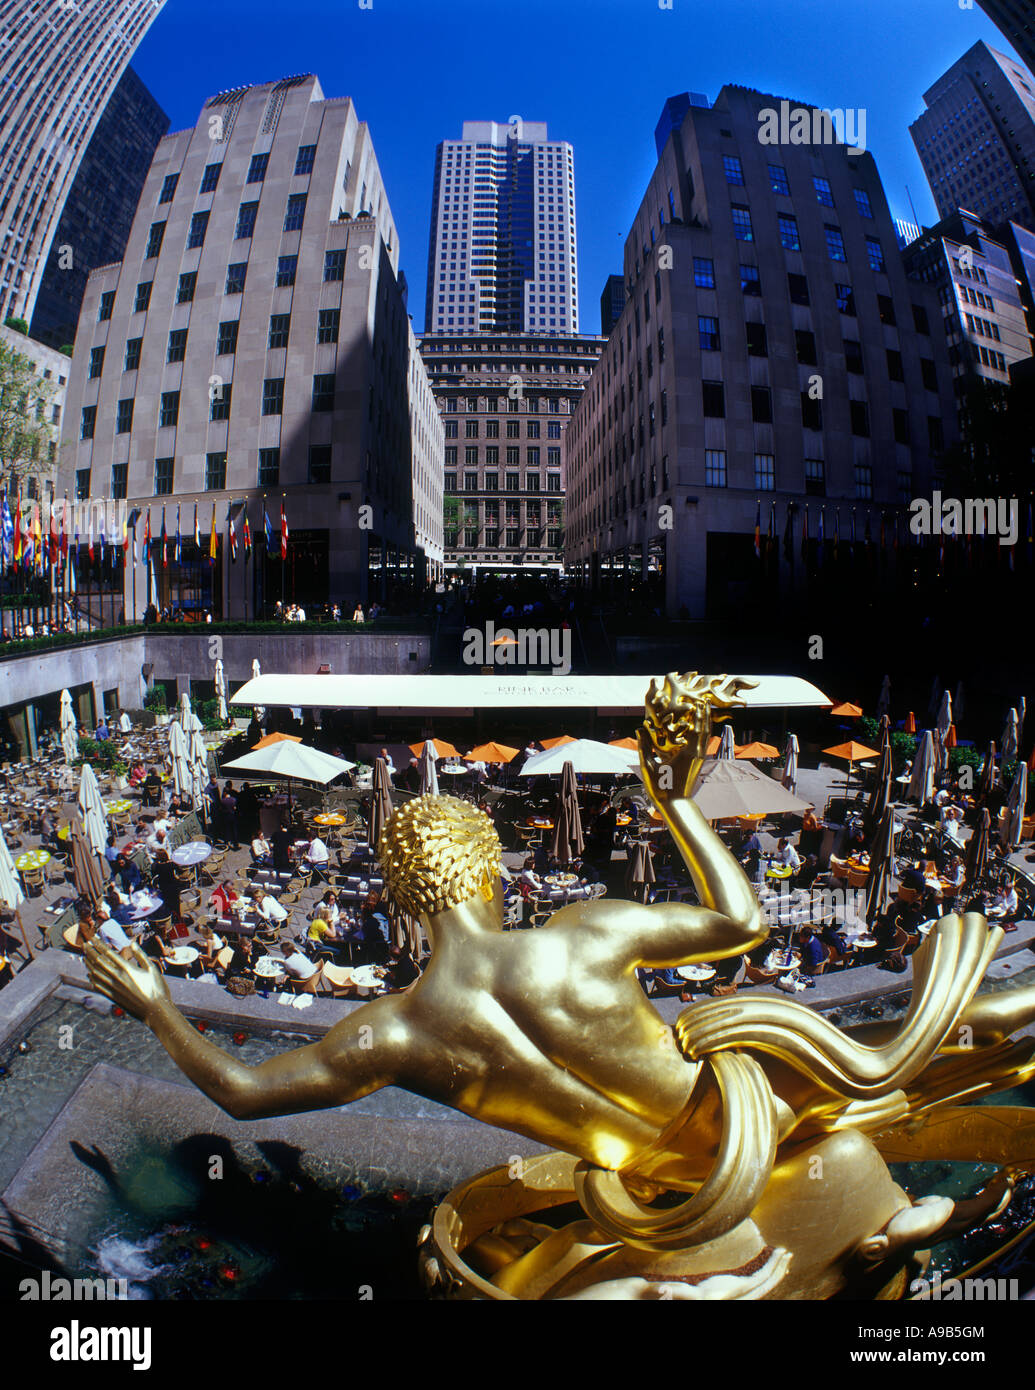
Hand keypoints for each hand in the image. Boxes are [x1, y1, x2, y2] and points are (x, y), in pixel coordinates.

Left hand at [84, 939, 170, 1022]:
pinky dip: (91, 978)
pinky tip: (90, 974)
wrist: (155, 1011)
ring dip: (88, 963)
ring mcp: (113, 988)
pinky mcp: (112, 997)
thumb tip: (132, 944)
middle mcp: (117, 978)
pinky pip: (97, 985)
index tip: (93, 937)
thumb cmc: (157, 988)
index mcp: (127, 969)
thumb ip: (140, 955)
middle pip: (98, 961)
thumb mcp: (152, 968)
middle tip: (85, 944)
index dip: (99, 944)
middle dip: (90, 951)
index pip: (108, 953)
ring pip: (95, 973)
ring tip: (85, 956)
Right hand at [638, 672, 757, 799]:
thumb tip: (639, 728)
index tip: (696, 700)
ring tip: (705, 709)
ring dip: (705, 721)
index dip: (696, 714)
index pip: (694, 728)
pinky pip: (703, 742)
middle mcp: (697, 754)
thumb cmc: (661, 788)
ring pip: (705, 736)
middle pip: (704, 729)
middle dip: (704, 714)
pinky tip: (701, 727)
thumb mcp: (649, 767)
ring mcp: (699, 758)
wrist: (675, 804)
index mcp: (687, 753)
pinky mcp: (698, 762)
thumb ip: (644, 746)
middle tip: (704, 699)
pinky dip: (703, 731)